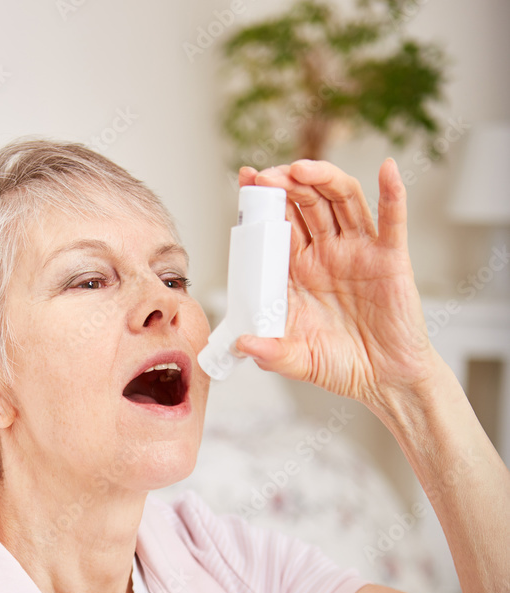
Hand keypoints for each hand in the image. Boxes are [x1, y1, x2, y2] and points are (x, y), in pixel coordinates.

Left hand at [233, 158, 441, 415]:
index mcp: (299, 271)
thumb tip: (242, 344)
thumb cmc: (341, 367)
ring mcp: (359, 252)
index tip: (246, 180)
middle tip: (267, 177)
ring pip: (341, 201)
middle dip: (286, 184)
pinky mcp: (390, 259)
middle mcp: (327, 254)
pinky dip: (393, 194)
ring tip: (300, 169)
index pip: (278, 225)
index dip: (263, 200)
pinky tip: (388, 171)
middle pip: (306, 203)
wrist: (384, 381)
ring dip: (323, 179)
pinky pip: (393, 221)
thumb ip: (271, 353)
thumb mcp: (298, 362)